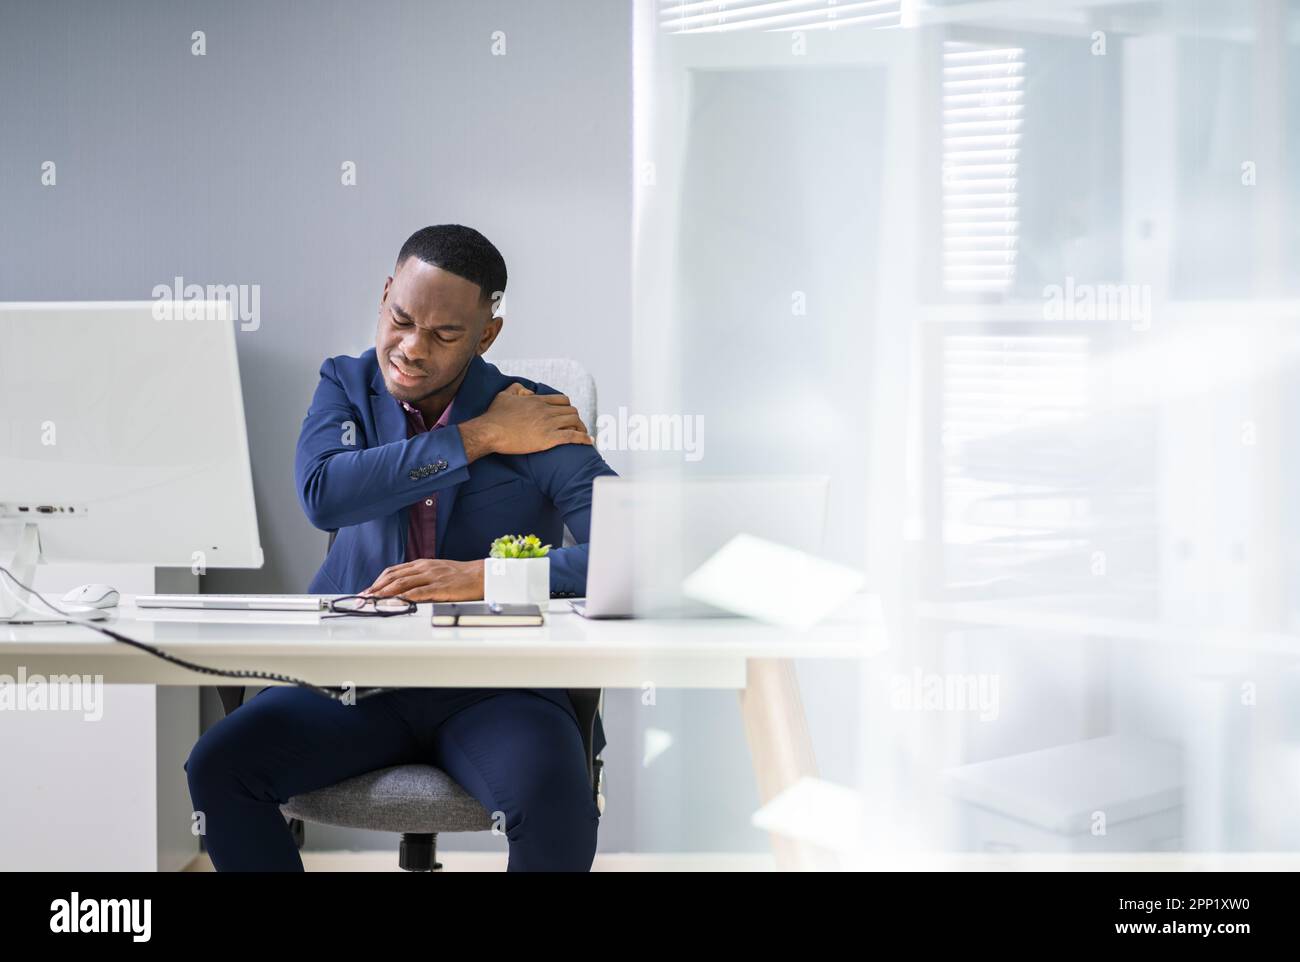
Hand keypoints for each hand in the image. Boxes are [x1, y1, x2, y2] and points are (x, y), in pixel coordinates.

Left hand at [363, 558, 484, 601]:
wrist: (481, 575)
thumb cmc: (460, 576)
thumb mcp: (436, 572)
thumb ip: (419, 578)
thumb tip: (401, 590)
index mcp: (422, 564)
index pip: (393, 571)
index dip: (377, 581)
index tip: (366, 591)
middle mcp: (424, 568)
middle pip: (394, 576)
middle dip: (375, 588)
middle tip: (362, 598)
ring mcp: (432, 577)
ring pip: (403, 583)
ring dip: (385, 592)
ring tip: (372, 600)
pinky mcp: (441, 587)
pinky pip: (420, 592)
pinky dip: (405, 597)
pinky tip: (396, 602)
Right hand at [458, 382, 592, 460]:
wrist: (489, 431)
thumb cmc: (494, 416)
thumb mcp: (504, 395)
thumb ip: (517, 388)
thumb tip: (529, 391)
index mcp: (537, 401)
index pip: (562, 400)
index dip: (568, 408)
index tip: (568, 416)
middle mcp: (546, 410)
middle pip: (571, 411)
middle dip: (576, 419)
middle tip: (576, 427)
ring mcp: (548, 424)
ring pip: (574, 422)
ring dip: (581, 428)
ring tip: (583, 435)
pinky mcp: (548, 439)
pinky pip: (572, 436)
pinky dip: (583, 439)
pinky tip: (589, 443)